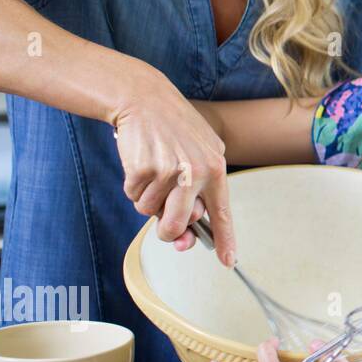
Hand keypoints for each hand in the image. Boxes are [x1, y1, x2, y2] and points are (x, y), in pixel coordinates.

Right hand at [111, 70, 236, 265]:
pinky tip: (140, 162)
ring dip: (147, 198)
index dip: (226, 239)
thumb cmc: (172, 130)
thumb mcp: (198, 153)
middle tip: (164, 228)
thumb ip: (198, 190)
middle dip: (169, 233)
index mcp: (216, 169)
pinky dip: (133, 185)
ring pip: (151, 212)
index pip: (223, 212)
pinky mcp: (144, 170)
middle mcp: (197, 172)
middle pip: (180, 225)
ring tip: (153, 169)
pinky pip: (134, 197)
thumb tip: (189, 231)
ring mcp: (170, 172)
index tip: (228, 262)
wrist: (145, 99)